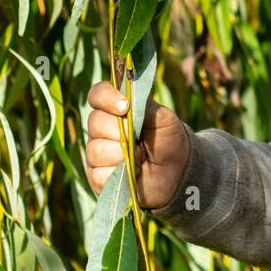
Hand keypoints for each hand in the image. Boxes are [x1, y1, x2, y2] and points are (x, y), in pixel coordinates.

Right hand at [84, 81, 189, 208]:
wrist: (176, 172)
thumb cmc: (167, 140)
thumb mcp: (164, 119)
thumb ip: (145, 105)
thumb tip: (129, 96)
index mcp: (114, 110)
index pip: (97, 94)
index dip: (107, 98)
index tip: (125, 107)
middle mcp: (100, 129)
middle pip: (95, 122)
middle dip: (121, 131)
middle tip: (140, 139)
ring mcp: (96, 152)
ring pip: (97, 149)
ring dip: (123, 154)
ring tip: (141, 157)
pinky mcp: (97, 176)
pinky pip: (99, 173)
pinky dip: (120, 172)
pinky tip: (133, 171)